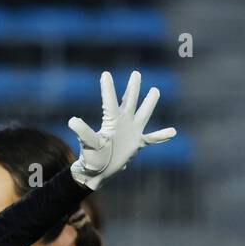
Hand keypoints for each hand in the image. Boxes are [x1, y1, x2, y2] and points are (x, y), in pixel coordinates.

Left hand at [68, 71, 175, 189]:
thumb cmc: (91, 157)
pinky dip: (161, 136)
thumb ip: (84, 132)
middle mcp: (123, 123)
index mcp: (112, 121)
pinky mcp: (137, 143)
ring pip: (143, 114)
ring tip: (155, 91)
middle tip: (136, 74)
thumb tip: (72, 120)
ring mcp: (131, 132)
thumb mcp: (89, 144)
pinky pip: (152, 138)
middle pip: (130, 102)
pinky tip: (173, 132)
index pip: (110, 102)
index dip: (108, 88)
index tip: (105, 74)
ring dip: (149, 103)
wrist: (97, 171)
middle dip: (133, 88)